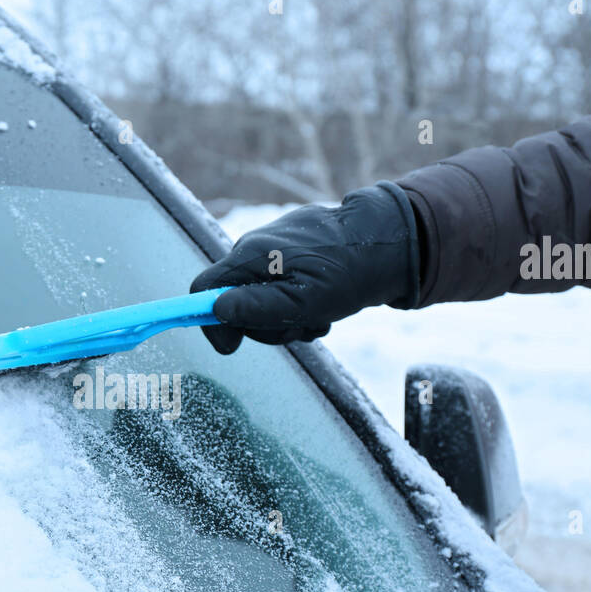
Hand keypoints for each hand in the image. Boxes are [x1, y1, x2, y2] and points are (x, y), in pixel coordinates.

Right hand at [190, 181, 419, 353]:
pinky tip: (324, 307)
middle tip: (296, 329)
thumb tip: (215, 311)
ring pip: (260, 299)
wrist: (388, 245)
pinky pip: (281, 288)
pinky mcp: (292, 253)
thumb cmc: (346, 275)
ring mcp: (274, 249)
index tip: (231, 346)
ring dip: (285, 319)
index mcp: (251, 257)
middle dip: (262, 325)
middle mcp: (255, 249)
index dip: (208, 322)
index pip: (203, 290)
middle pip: (233, 301)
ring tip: (317, 318)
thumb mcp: (301, 302)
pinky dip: (298, 306)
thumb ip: (255, 308)